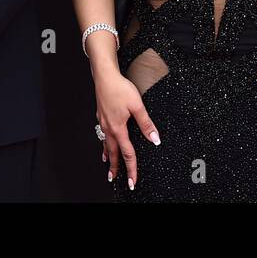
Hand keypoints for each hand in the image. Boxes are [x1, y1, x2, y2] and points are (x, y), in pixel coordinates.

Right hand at [94, 70, 159, 191]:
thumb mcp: (137, 106)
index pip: (127, 153)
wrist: (105, 76)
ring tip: (107, 164)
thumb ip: (146, 123)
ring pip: (106, 143)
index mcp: (118, 128)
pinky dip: (104, 142)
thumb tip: (154, 138)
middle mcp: (109, 127)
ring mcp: (103, 121)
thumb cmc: (119, 88)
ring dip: (108, 155)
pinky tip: (105, 140)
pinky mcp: (101, 115)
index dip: (131, 168)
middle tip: (114, 179)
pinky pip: (103, 134)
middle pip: (113, 152)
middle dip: (115, 167)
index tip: (132, 181)